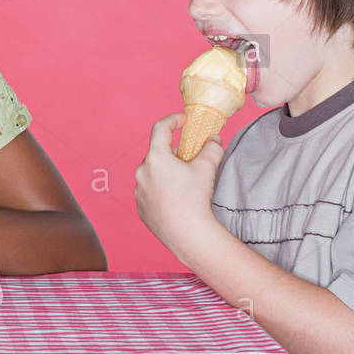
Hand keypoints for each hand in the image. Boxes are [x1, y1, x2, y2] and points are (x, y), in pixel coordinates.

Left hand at [133, 112, 224, 260]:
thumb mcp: (207, 168)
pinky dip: (161, 189)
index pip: (160, 129)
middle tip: (189, 159)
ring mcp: (139, 190)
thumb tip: (214, 139)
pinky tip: (176, 199)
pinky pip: (150, 191)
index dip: (172, 120)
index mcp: (155, 158)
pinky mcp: (140, 207)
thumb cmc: (195, 198)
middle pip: (157, 154)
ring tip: (184, 183)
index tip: (182, 120)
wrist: (187, 233)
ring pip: (152, 174)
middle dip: (172, 153)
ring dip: (166, 172)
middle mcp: (142, 172)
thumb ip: (212, 148)